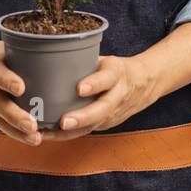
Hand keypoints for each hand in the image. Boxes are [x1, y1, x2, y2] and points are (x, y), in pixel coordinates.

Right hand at [0, 39, 42, 145]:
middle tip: (32, 125)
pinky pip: (2, 125)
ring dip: (16, 130)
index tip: (20, 88)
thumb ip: (31, 46)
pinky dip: (17, 134)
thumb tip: (70, 46)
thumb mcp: (12, 43)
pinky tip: (34, 139)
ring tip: (35, 138)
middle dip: (14, 115)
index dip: (6, 80)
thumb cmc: (5, 53)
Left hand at [40, 55, 156, 140]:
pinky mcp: (105, 124)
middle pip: (102, 109)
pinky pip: (86, 131)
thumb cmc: (114, 69)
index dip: (94, 84)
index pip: (107, 78)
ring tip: (47, 133)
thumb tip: (48, 55)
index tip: (79, 88)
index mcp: (116, 73)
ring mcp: (113, 113)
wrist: (143, 84)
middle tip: (64, 121)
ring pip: (93, 124)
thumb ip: (83, 60)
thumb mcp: (105, 59)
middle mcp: (117, 95)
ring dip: (70, 131)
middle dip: (83, 117)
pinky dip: (65, 135)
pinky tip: (47, 134)